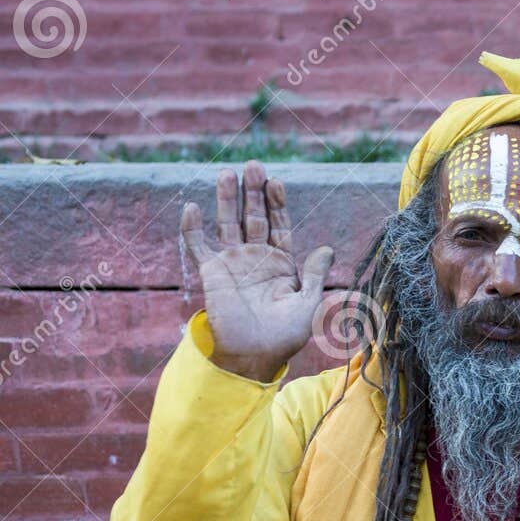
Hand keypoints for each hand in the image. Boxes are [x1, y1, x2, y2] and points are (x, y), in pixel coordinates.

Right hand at [180, 160, 334, 380]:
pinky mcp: (211, 272)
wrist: (255, 354)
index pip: (279, 226)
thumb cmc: (285, 335)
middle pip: (253, 218)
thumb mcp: (307, 303)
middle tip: (254, 166)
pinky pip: (198, 245)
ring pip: (228, 223)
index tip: (277, 183)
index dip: (277, 205)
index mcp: (281, 265)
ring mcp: (232, 263)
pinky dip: (193, 227)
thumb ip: (313, 274)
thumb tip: (326, 249)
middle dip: (254, 193)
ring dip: (227, 199)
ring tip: (227, 174)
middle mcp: (256, 259)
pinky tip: (192, 207)